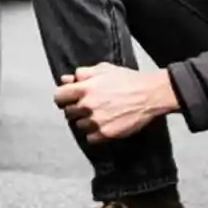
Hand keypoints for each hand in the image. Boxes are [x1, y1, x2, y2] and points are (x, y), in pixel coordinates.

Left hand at [53, 63, 178, 143]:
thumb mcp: (103, 69)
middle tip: (87, 106)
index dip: (62, 97)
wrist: (149, 95)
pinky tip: (103, 125)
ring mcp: (96, 121)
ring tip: (98, 115)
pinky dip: (94, 134)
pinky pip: (89, 138)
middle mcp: (87, 106)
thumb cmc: (127, 80)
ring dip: (85, 121)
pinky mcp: (105, 134)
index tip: (68, 99)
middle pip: (68, 112)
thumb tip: (66, 79)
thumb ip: (82, 74)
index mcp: (84, 88)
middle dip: (75, 109)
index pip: (58, 97)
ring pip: (79, 126)